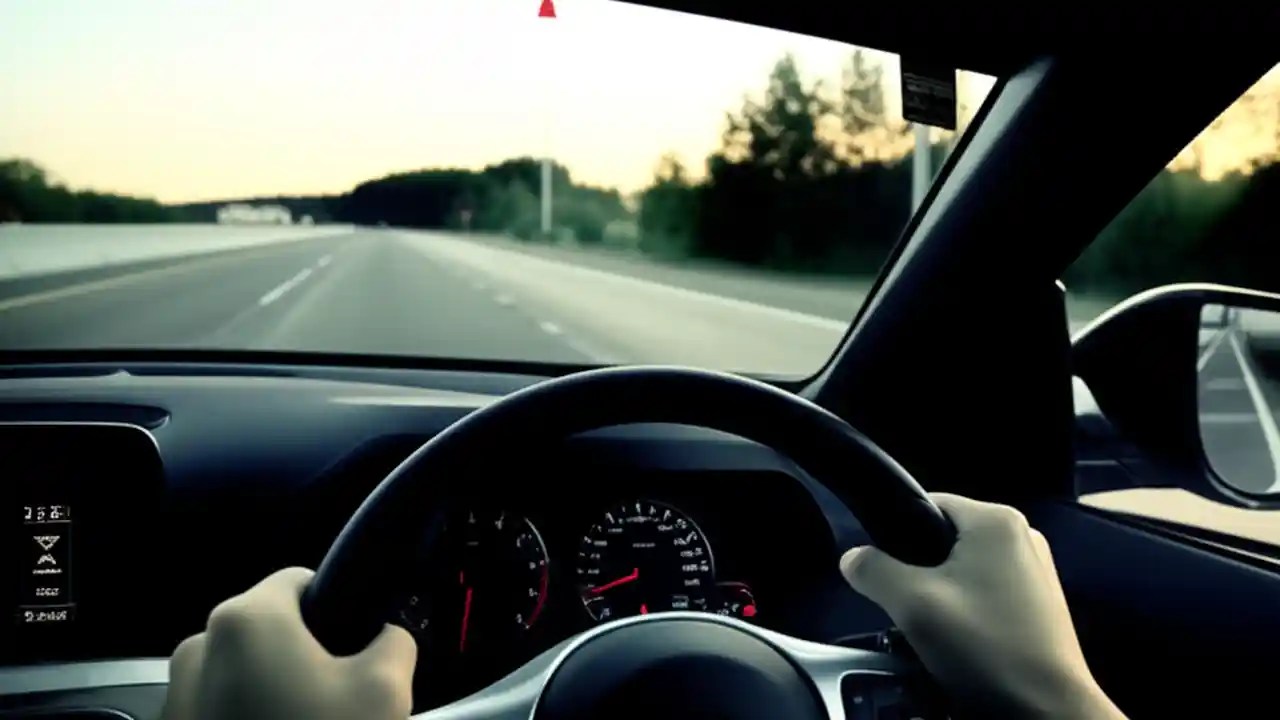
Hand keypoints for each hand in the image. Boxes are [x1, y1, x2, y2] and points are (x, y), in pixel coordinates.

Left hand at [162, 567, 416, 719]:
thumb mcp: (385, 689)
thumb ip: (395, 640)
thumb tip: (388, 635)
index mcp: (248, 617)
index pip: (302, 580)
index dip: (339, 607)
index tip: (358, 647)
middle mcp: (199, 646)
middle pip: (272, 630)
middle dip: (307, 657)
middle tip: (340, 701)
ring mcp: (175, 695)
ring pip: (245, 673)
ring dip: (275, 692)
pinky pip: (221, 709)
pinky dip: (249, 718)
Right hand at [840, 494, 1125, 719]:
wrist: (1049, 711)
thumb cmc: (986, 649)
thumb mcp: (913, 605)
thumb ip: (874, 571)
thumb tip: (852, 558)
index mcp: (996, 519)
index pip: (925, 505)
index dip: (897, 537)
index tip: (887, 576)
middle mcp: (1022, 534)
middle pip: (944, 540)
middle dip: (920, 574)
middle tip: (911, 610)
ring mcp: (1036, 569)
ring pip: (963, 570)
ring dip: (942, 597)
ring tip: (938, 630)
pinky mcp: (1040, 602)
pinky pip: (986, 592)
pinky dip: (968, 611)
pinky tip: (965, 641)